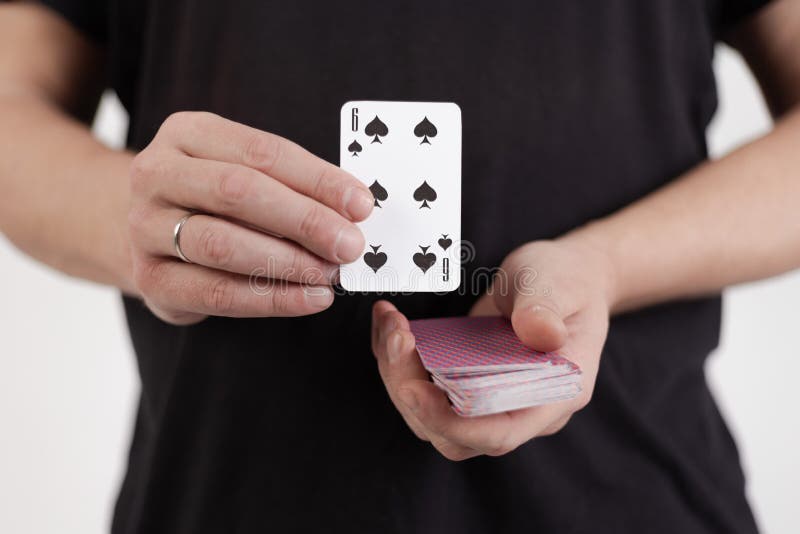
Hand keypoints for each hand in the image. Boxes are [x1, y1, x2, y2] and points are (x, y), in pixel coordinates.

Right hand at [128, 112, 373, 323]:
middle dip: (304, 220)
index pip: (261, 151)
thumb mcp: (245, 172)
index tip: (361, 205)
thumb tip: (355, 209)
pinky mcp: (150, 279)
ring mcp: (144, 226)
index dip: (316, 179)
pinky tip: (309, 299)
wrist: (149, 233)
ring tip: (330, 275)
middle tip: (349, 245)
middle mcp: (156, 173)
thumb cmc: (214, 200)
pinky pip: (216, 293)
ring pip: (221, 244)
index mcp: (187, 132)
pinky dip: (270, 299)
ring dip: (287, 262)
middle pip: (237, 192)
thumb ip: (293, 184)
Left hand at [371, 238, 614, 459]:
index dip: (452, 423)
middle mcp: (518, 409)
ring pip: (428, 417)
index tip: (415, 390)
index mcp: (552, 395)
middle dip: (412, 394)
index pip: (499, 434)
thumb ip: (546, 308)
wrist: (561, 277)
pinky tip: (388, 322)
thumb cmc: (566, 280)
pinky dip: (396, 360)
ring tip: (390, 324)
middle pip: (452, 434)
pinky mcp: (462, 383)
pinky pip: (422, 389)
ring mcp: (488, 399)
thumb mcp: (557, 283)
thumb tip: (542, 333)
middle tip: (398, 338)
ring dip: (398, 375)